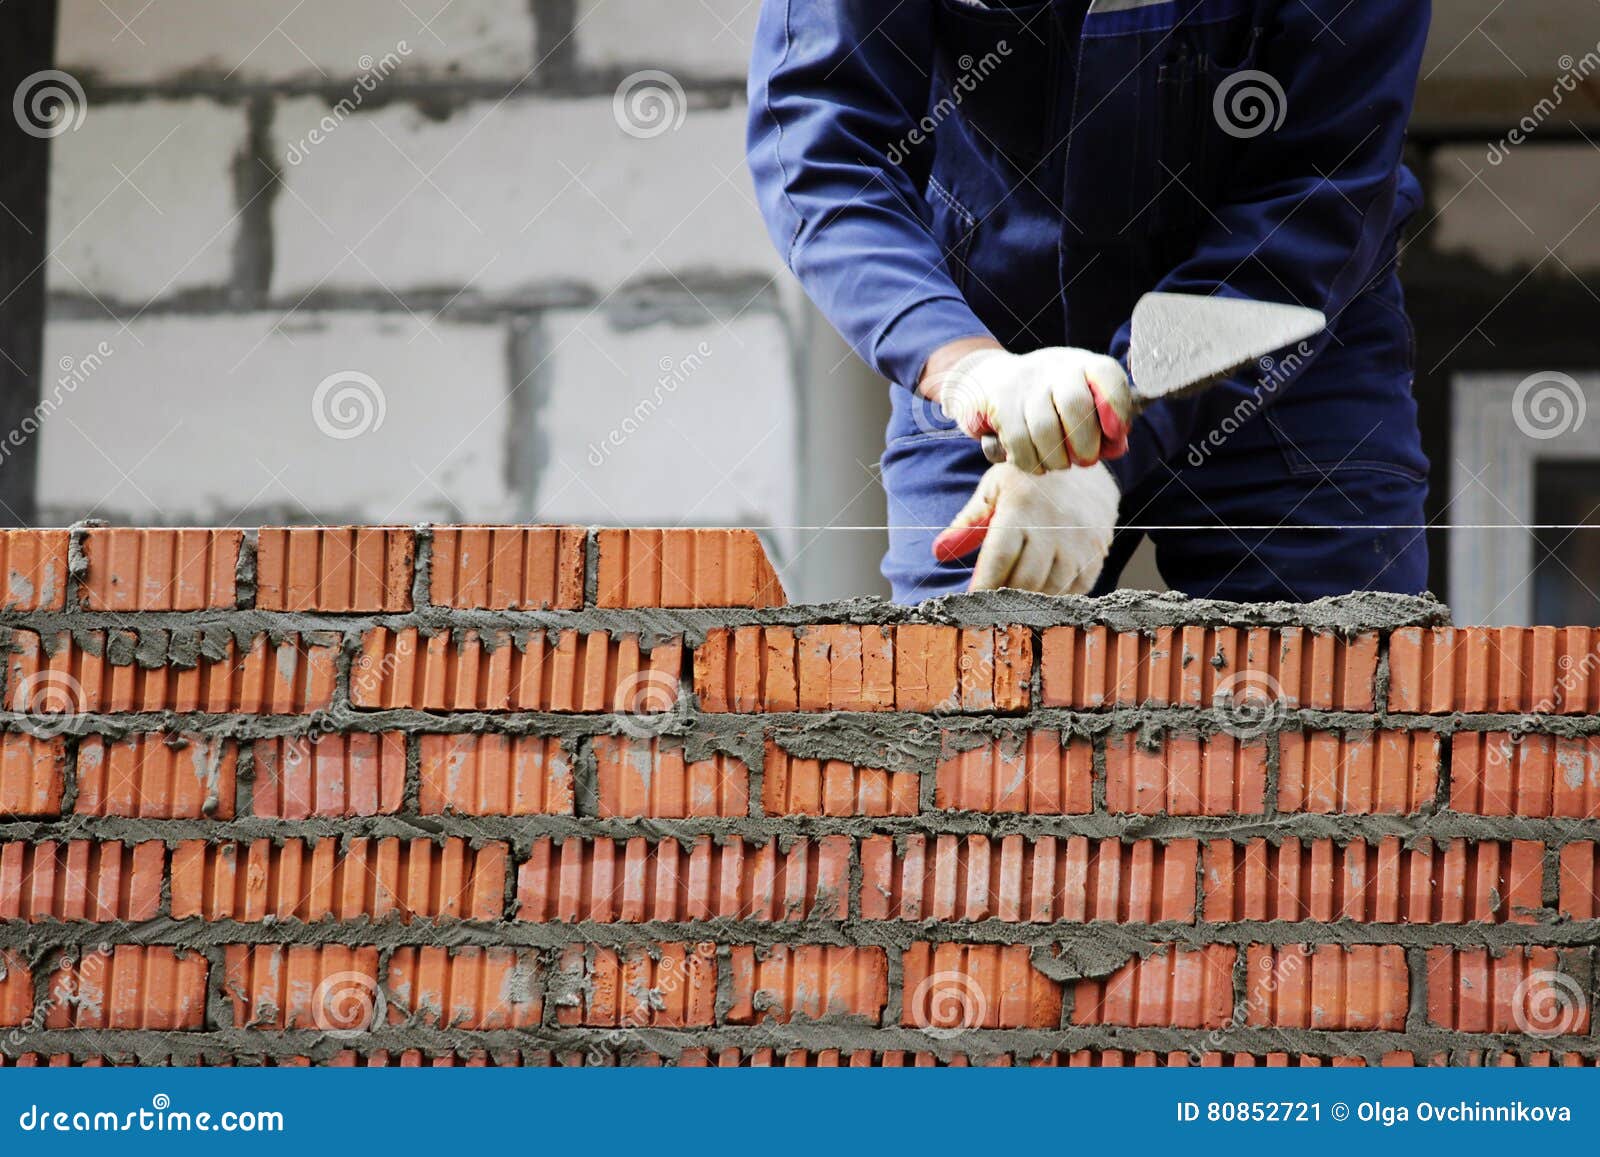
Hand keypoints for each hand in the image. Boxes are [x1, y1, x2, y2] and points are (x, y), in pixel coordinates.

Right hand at [920, 343, 1133, 472]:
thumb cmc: (1048, 401)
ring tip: (1059, 463)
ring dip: (1057, 458)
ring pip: (1044, 429)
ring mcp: (1024, 382)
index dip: (1116, 406)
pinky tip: (1036, 463)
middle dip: (1085, 443)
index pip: (1106, 374)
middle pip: (1075, 405)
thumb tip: (1117, 446)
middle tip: (1086, 460)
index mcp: (1082, 364)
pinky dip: (1031, 462)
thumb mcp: (1080, 405)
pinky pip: (1019, 442)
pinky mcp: (1000, 400)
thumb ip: (1103, 427)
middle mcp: (1054, 366)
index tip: (1115, 433)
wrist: (990, 379)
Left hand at [933, 462, 1118, 593]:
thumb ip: (968, 522)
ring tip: (1014, 604)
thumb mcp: (994, 488)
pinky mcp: (1098, 550)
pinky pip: (1077, 588)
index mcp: (1021, 508)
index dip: (985, 584)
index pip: (999, 558)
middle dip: (1005, 598)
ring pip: (1052, 588)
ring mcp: (1080, 539)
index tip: (972, 601)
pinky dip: (1058, 597)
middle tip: (991, 608)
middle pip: (1025, 580)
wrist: (1081, 457)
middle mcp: (1053, 525)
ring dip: (1030, 601)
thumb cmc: (1028, 478)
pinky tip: (1042, 594)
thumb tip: (939, 552)